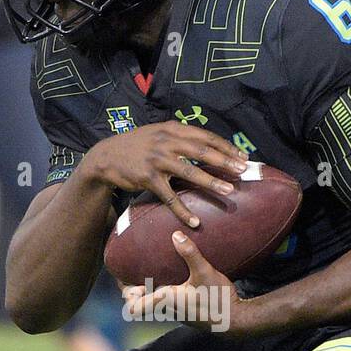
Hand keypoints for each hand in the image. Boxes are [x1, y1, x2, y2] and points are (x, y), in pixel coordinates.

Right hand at [81, 121, 247, 227]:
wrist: (107, 156)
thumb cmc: (138, 145)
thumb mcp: (159, 133)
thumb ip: (181, 137)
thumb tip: (210, 146)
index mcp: (172, 129)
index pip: (205, 136)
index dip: (226, 146)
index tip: (243, 155)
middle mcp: (166, 142)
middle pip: (201, 151)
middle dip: (225, 161)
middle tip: (243, 170)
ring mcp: (157, 160)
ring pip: (189, 172)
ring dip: (211, 182)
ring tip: (228, 190)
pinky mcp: (148, 178)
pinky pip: (169, 197)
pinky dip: (183, 211)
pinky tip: (195, 221)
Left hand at [122, 231, 247, 333]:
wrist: (236, 321)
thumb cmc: (218, 300)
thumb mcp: (205, 273)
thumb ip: (190, 254)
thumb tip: (176, 234)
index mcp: (166, 301)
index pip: (134, 307)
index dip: (125, 295)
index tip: (123, 279)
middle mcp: (167, 309)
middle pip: (140, 305)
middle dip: (133, 290)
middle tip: (133, 271)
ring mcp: (176, 313)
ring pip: (153, 304)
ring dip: (147, 291)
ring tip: (148, 272)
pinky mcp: (186, 312)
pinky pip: (165, 303)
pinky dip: (161, 293)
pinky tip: (170, 279)